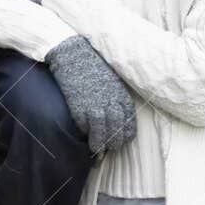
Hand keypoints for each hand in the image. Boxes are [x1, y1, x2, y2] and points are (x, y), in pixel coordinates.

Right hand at [47, 35, 136, 155]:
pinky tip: (86, 137)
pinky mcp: (81, 109)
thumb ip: (116, 100)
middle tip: (108, 147)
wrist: (74, 55)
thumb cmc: (93, 67)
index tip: (119, 141)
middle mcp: (113, 105)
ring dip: (100, 144)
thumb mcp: (112, 82)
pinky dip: (87, 135)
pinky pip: (87, 128)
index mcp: (123, 98)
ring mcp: (97, 107)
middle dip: (114, 143)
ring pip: (103, 135)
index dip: (125, 137)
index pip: (129, 126)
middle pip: (118, 133)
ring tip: (96, 148)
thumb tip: (114, 117)